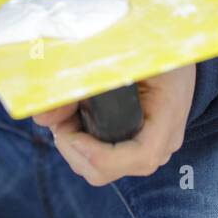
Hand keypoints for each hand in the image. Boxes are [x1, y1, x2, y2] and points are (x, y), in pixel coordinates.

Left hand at [33, 62, 196, 185]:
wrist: (175, 50)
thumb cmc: (153, 47)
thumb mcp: (123, 55)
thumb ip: (84, 79)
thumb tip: (42, 115)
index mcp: (167, 117)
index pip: (141, 157)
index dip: (100, 155)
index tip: (69, 135)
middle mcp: (161, 142)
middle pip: (109, 170)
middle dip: (73, 148)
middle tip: (58, 118)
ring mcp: (146, 148)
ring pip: (99, 169)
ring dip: (72, 145)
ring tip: (64, 114)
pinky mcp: (132, 147)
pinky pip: (100, 159)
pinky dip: (79, 143)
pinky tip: (72, 118)